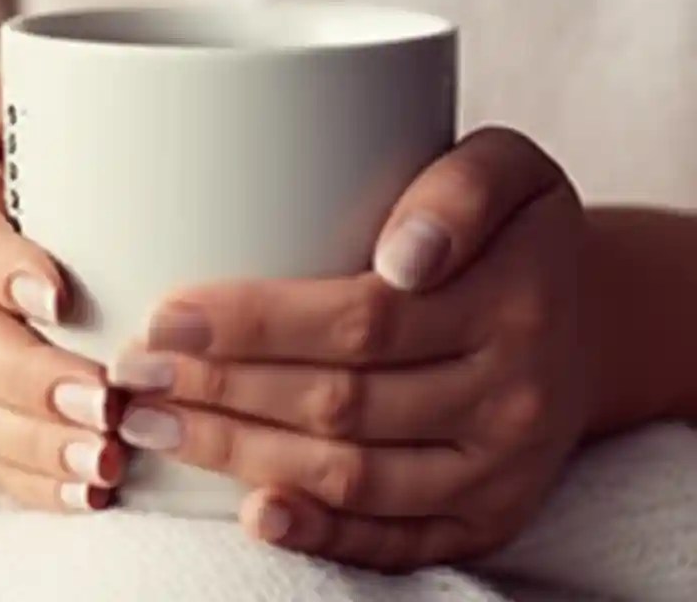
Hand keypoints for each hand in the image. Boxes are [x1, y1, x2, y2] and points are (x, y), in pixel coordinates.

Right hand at [0, 73, 123, 511]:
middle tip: (106, 403)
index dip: (3, 270)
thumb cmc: (48, 176)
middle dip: (34, 381)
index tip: (59, 295)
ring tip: (108, 464)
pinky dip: (40, 484)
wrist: (39, 238)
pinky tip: (94, 498)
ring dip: (41, 445)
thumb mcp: (18, 118)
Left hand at [112, 128, 589, 568]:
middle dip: (221, 391)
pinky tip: (251, 514)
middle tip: (133, 373)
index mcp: (512, 303)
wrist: (581, 321)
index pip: (362, 321)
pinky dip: (320, 535)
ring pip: (351, 476)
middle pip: (341, 404)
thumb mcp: (509, 172)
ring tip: (152, 426)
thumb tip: (404, 256)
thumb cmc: (510, 234)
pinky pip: (395, 543)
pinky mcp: (482, 521)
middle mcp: (510, 397)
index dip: (256, 325)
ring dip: (240, 456)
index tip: (166, 317)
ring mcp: (497, 472)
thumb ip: (461, 188)